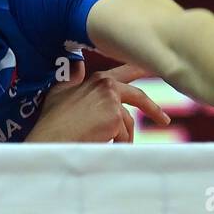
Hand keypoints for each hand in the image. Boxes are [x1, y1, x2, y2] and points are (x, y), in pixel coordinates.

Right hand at [27, 59, 169, 143]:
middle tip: (163, 120)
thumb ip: (73, 79)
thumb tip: (78, 64)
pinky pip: (123, 136)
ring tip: (111, 146)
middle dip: (153, 109)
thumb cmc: (53, 121)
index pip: (125, 72)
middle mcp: (107, 85)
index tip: (155, 70)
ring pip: (128, 123)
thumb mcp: (59, 93)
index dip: (141, 71)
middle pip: (138, 96)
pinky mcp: (115, 118)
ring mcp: (112, 101)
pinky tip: (105, 148)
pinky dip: (118, 145)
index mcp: (97, 78)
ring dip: (123, 136)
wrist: (50, 140)